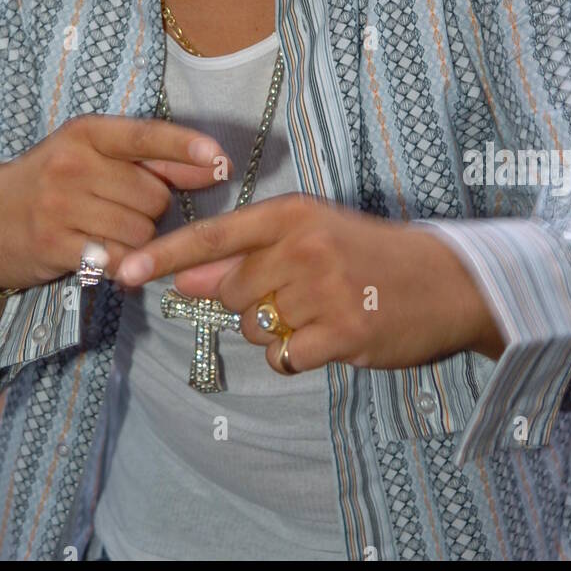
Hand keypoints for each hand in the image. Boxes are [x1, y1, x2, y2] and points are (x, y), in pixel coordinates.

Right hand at [0, 116, 231, 291]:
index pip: (144, 135)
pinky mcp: (55, 244)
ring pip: (140, 231)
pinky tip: (108, 257)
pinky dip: (125, 265)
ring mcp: (61, 204)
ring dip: (140, 240)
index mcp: (86, 133)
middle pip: (152, 195)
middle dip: (153, 209)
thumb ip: (147, 158)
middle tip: (124, 211)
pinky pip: (118, 260)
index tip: (219, 158)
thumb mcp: (89, 155)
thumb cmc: (50, 183)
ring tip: (109, 232)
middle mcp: (73, 163)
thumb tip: (212, 164)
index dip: (185, 147)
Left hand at [114, 197, 505, 374]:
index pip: (213, 235)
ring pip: (254, 327)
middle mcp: (303, 247)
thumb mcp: (310, 235)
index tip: (123, 270)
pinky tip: (328, 337)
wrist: (447, 281)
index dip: (165, 254)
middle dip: (247, 302)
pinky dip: (296, 355)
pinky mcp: (342, 333)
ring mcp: (323, 291)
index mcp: (292, 214)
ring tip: (320, 311)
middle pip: (230, 291)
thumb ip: (249, 254)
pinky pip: (283, 356)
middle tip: (296, 294)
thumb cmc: (370, 254)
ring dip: (275, 329)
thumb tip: (186, 276)